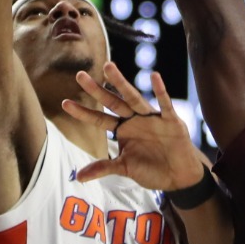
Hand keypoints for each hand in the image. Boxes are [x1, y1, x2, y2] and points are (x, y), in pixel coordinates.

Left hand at [63, 65, 206, 191]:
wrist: (180, 175)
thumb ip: (104, 168)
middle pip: (113, 102)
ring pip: (134, 97)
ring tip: (108, 67)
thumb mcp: (125, 168)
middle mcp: (134, 119)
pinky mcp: (171, 120)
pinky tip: (155, 76)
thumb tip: (79, 177)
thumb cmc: (152, 169)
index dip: (83, 112)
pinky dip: (160, 91)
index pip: (99, 119)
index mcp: (123, 130)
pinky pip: (164, 104)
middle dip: (97, 90)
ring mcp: (152, 118)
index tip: (64, 103)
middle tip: (80, 75)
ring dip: (121, 83)